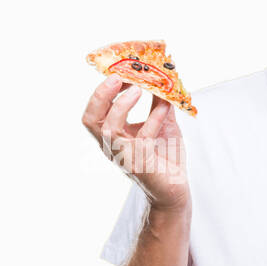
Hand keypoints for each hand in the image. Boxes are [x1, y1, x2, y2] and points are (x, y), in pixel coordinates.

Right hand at [82, 74, 189, 211]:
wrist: (175, 190)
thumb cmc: (165, 158)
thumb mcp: (162, 126)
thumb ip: (159, 105)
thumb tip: (162, 80)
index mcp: (111, 137)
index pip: (94, 112)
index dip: (102, 92)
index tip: (118, 74)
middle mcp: (111, 147)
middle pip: (91, 119)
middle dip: (101, 96)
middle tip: (117, 78)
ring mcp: (124, 157)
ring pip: (109, 129)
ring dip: (122, 106)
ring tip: (139, 89)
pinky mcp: (140, 165)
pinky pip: (142, 139)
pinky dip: (153, 119)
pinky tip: (165, 107)